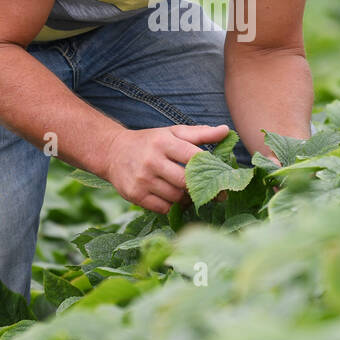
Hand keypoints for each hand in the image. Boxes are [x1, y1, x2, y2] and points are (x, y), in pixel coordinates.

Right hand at [104, 124, 230, 213]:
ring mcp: (142, 179)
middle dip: (201, 188)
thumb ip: (200, 133)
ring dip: (187, 198)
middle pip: (186, 181)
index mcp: (164, 142)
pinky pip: (163, 208)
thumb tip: (226, 130)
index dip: (211, 168)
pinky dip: (173, 206)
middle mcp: (152, 160)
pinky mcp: (135, 195)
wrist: (113, 152)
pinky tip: (175, 199)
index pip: (193, 157)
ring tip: (190, 193)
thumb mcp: (173, 133)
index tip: (223, 178)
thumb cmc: (150, 142)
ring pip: (176, 197)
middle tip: (212, 192)